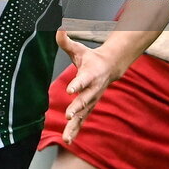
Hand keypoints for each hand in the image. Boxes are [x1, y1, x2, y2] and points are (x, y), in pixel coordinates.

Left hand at [55, 29, 125, 144]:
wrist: (110, 68)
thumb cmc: (91, 58)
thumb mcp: (79, 49)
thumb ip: (65, 41)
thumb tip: (57, 29)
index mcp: (90, 73)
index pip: (83, 79)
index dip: (77, 84)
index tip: (70, 90)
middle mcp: (92, 89)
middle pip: (84, 100)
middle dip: (77, 108)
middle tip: (68, 115)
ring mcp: (92, 100)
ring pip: (83, 115)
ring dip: (75, 126)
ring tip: (67, 137)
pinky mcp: (89, 108)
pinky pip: (82, 121)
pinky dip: (75, 130)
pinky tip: (68, 140)